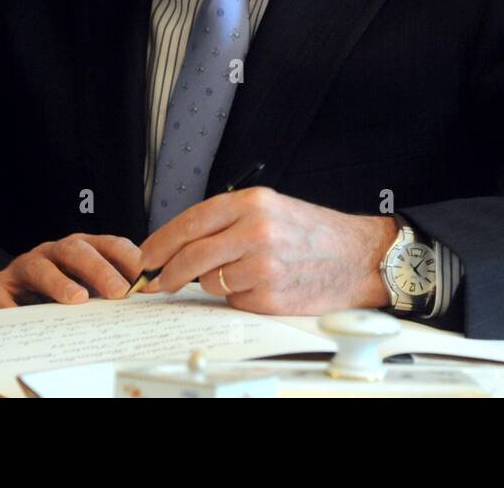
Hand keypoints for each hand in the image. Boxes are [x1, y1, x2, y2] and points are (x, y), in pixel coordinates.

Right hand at [0, 233, 141, 309]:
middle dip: (100, 269)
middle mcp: (52, 252)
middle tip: (120, 292)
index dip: (129, 259)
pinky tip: (22, 316)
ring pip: (41, 267)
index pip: (109, 244)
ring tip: (77, 299)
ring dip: (59, 282)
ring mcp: (23, 267)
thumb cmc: (54, 293)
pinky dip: (11, 305)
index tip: (147, 280)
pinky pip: (0, 293)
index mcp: (80, 248)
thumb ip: (112, 287)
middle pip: (77, 251)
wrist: (5, 300)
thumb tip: (149, 294)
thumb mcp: (87, 287)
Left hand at [138, 187, 397, 314]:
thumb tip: (181, 243)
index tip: (147, 255)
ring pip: (210, 280)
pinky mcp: (269, 295)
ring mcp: (263, 265)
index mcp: (253, 202)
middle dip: (169, 272)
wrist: (357, 257)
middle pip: (191, 256)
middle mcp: (256, 231)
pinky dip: (239, 297)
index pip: (191, 221)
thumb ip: (228, 220)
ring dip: (215, 282)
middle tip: (159, 280)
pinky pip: (233, 300)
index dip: (162, 241)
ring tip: (244, 272)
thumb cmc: (314, 233)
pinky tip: (262, 285)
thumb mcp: (271, 208)